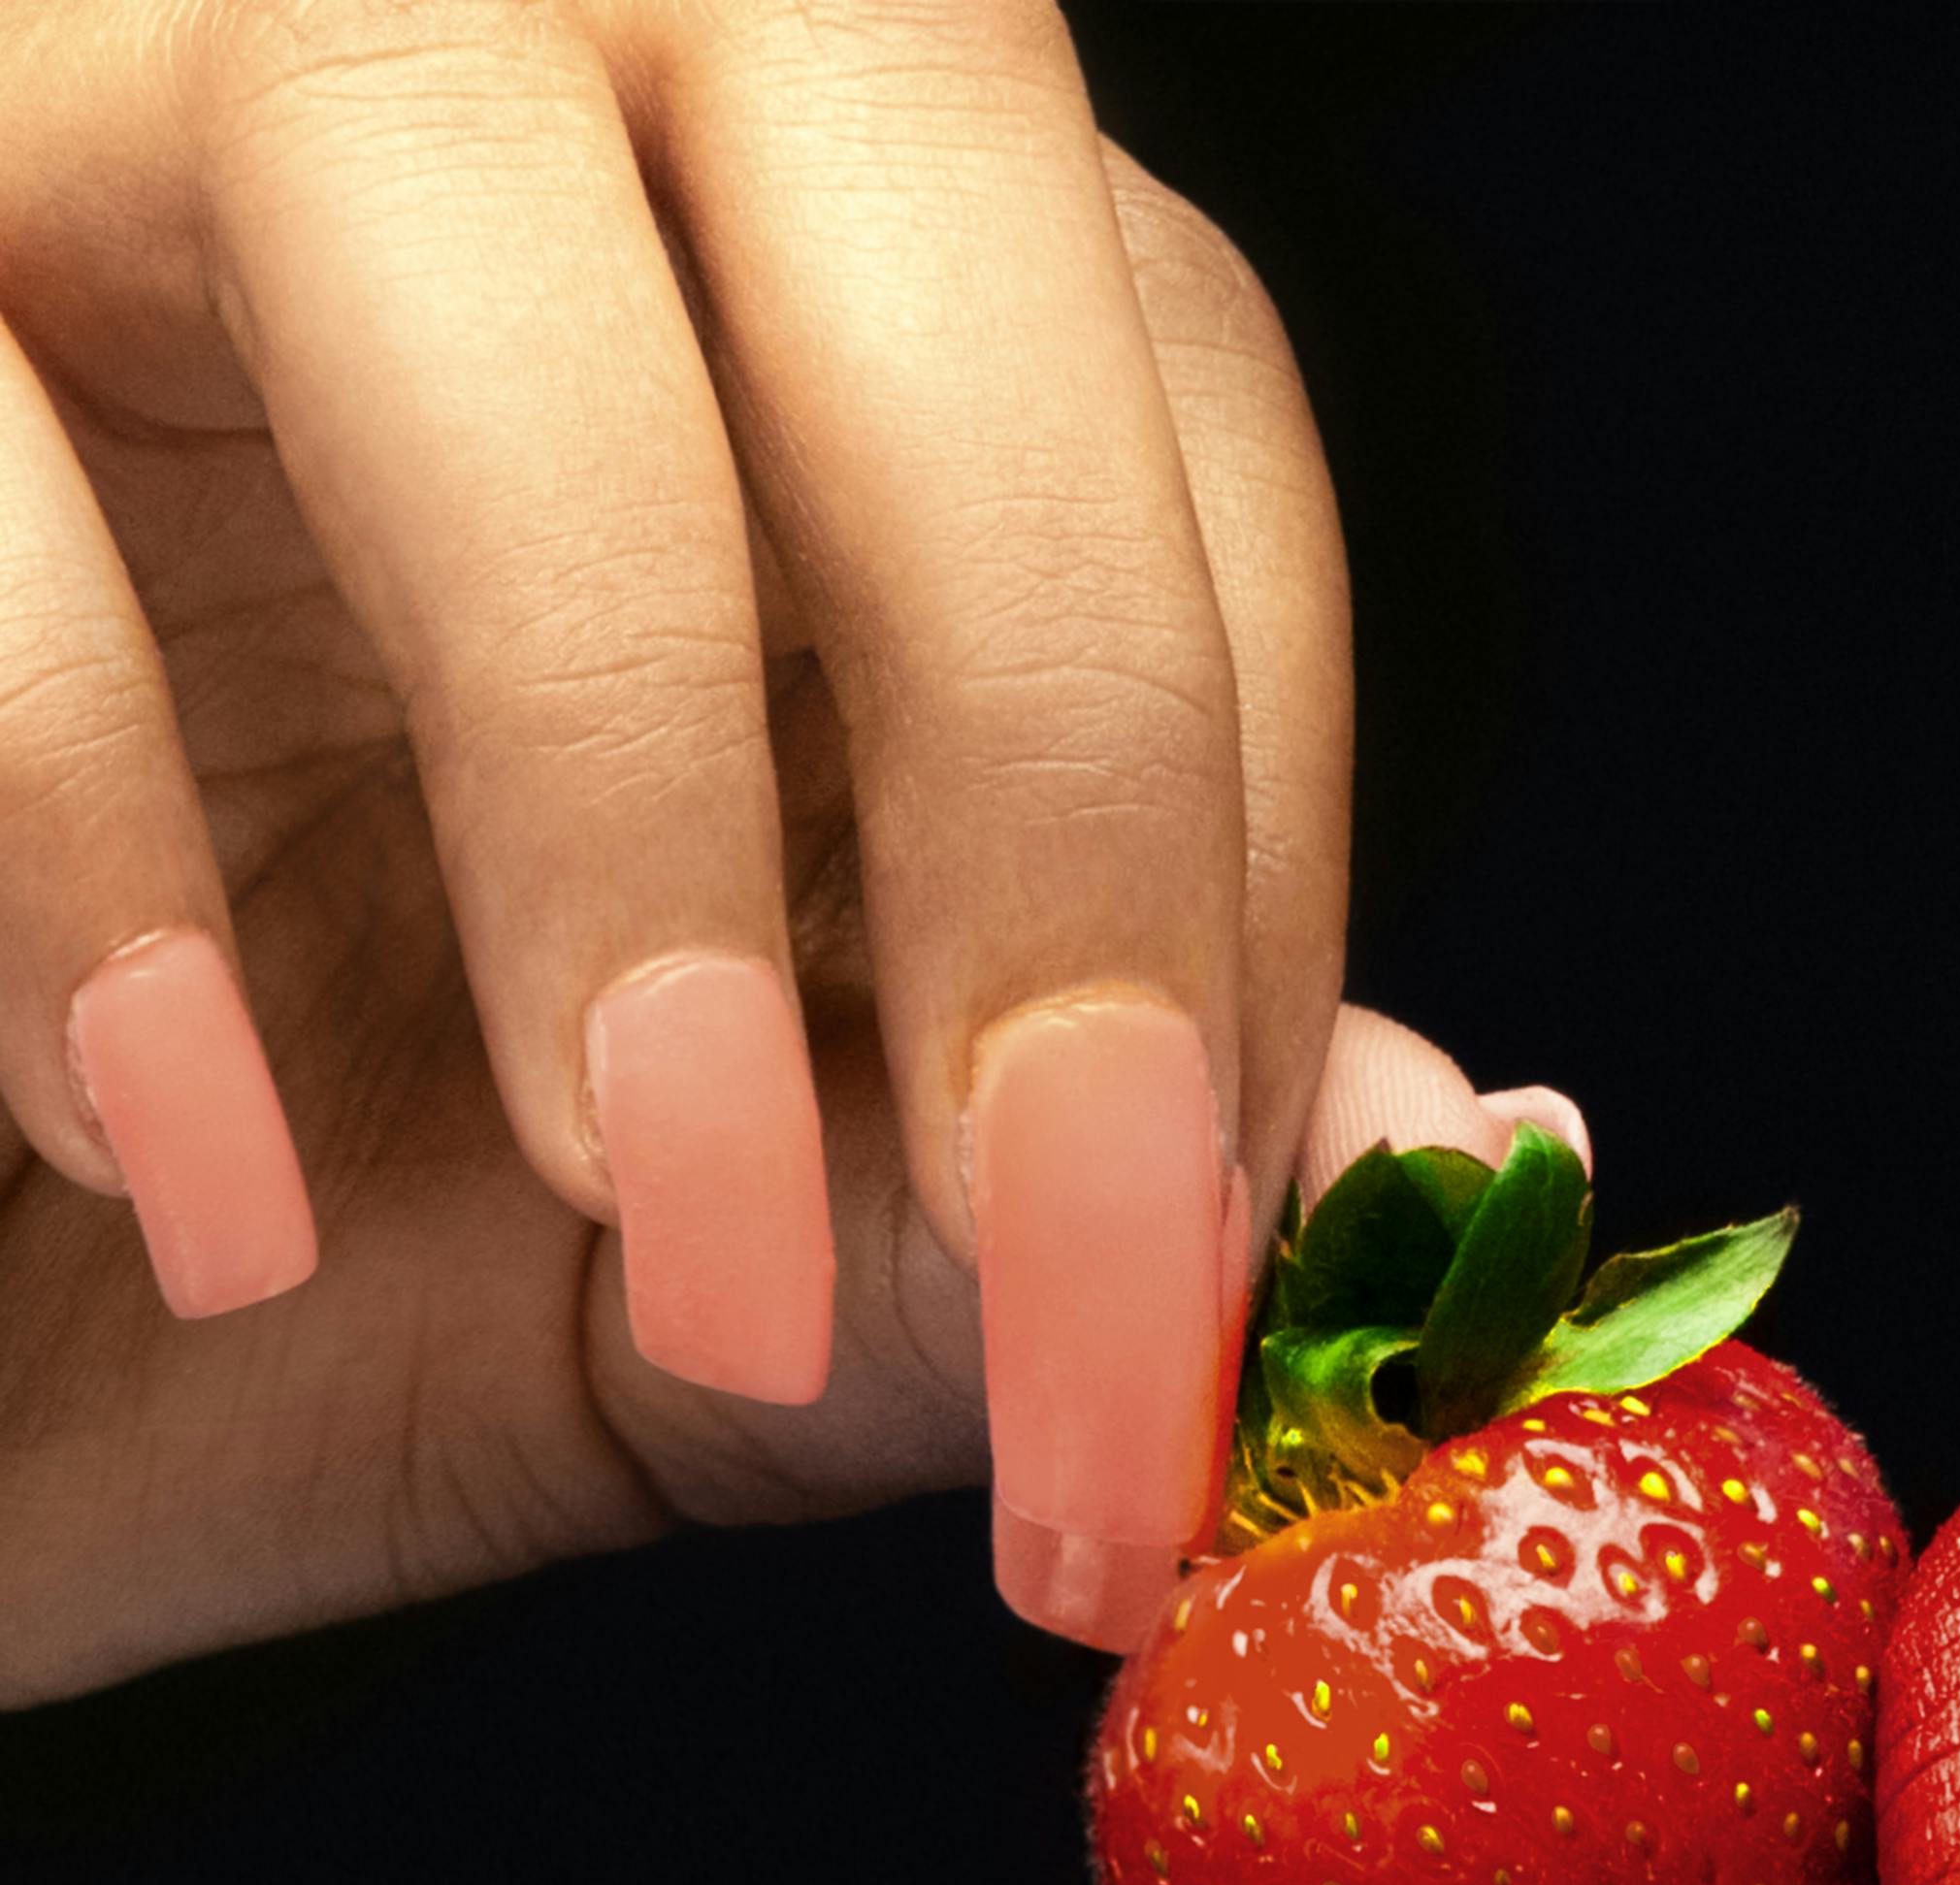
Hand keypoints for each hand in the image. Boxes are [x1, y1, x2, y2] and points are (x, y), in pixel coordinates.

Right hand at [0, 0, 1350, 1703]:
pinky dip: (84, 814)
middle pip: (900, 112)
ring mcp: (94, 102)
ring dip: (611, 741)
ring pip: (421, 146)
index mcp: (770, 335)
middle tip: (1043, 1251)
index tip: (1175, 1313)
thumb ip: (996, 1224)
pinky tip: (173, 1161)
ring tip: (657, 1205)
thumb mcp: (645, 1306)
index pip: (1157, 411)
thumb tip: (1449, 1177)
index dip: (1240, 855)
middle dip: (1041, 727)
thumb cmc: (187, 1293)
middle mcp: (488, 92)